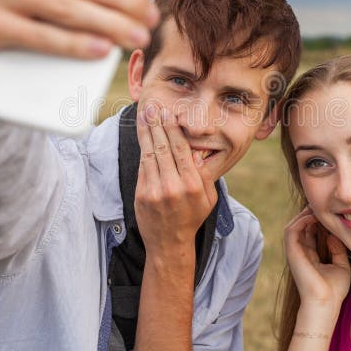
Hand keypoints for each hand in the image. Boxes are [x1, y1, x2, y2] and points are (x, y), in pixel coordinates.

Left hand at [135, 103, 217, 261]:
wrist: (169, 244)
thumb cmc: (192, 217)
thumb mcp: (208, 198)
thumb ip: (204, 175)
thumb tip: (195, 152)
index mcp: (192, 185)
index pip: (181, 149)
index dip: (173, 129)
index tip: (169, 114)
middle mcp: (173, 186)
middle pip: (163, 147)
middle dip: (157, 124)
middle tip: (152, 106)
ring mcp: (155, 191)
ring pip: (150, 153)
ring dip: (146, 131)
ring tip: (144, 114)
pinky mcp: (142, 194)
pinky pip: (143, 166)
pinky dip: (142, 148)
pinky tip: (142, 135)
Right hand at [284, 207, 350, 309]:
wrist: (326, 304)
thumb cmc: (334, 290)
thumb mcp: (342, 266)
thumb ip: (338, 249)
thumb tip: (332, 235)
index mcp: (310, 256)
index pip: (310, 233)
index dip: (317, 221)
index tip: (329, 213)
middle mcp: (300, 253)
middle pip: (300, 227)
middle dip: (309, 214)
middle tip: (321, 205)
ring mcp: (295, 253)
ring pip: (293, 226)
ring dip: (303, 215)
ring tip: (316, 208)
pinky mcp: (292, 253)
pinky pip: (291, 231)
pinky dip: (300, 221)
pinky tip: (313, 216)